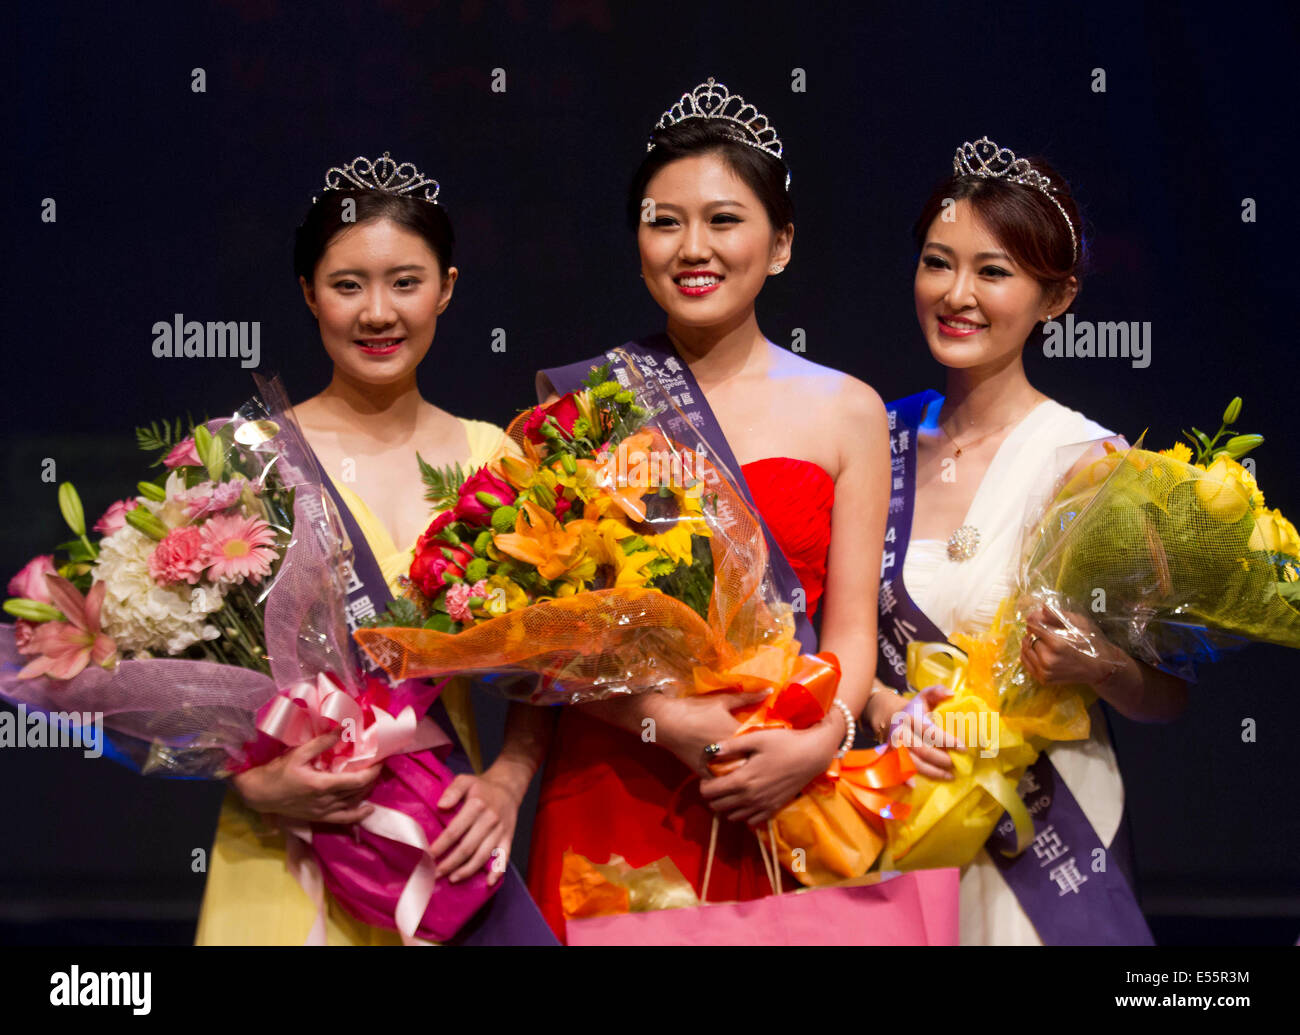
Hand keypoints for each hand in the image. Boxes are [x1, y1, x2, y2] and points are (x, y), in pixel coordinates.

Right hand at [230, 729, 381, 822]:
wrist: (259, 793)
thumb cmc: (277, 771)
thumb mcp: (298, 753)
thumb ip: (322, 742)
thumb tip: (342, 729)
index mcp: (322, 785)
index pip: (357, 780)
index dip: (373, 771)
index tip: (381, 759)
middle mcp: (326, 801)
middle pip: (358, 791)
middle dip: (372, 777)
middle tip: (379, 763)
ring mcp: (323, 812)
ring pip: (353, 803)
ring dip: (366, 791)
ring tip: (373, 777)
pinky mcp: (318, 818)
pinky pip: (343, 819)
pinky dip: (358, 815)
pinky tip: (368, 810)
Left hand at [428, 771, 521, 885]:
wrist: (508, 788)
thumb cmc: (482, 787)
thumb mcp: (465, 780)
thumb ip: (452, 791)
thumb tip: (441, 805)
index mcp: (477, 805)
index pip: (455, 831)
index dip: (441, 845)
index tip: (428, 855)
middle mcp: (489, 820)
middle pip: (467, 847)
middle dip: (450, 863)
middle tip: (435, 873)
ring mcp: (500, 831)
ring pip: (483, 856)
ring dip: (467, 870)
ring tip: (452, 878)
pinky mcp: (508, 837)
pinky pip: (504, 857)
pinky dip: (497, 871)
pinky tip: (488, 882)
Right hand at [652, 690, 770, 775]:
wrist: (667, 721)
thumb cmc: (696, 709)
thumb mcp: (723, 700)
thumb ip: (748, 697)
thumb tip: (770, 690)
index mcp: (737, 734)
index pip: (762, 743)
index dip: (770, 744)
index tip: (778, 744)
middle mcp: (730, 753)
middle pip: (752, 762)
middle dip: (761, 761)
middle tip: (770, 761)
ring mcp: (717, 765)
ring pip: (738, 775)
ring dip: (745, 772)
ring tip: (755, 771)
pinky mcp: (704, 772)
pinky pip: (720, 781)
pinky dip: (727, 780)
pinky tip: (734, 780)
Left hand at [698, 714, 842, 825]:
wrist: (812, 755)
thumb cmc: (784, 743)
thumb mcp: (756, 739)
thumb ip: (731, 746)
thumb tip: (709, 749)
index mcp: (742, 780)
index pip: (710, 792)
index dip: (704, 785)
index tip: (707, 776)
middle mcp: (750, 798)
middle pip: (718, 807)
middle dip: (712, 797)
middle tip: (716, 784)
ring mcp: (762, 806)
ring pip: (732, 817)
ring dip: (726, 807)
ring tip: (730, 792)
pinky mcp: (773, 809)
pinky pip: (750, 822)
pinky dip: (743, 814)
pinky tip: (746, 801)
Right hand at [866, 685, 959, 779]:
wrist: (892, 718)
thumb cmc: (916, 710)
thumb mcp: (925, 697)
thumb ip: (937, 692)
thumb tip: (952, 694)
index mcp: (911, 717)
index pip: (930, 731)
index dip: (947, 740)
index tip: (963, 748)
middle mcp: (900, 731)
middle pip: (922, 750)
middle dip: (941, 759)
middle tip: (956, 764)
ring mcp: (893, 746)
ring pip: (912, 763)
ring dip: (931, 772)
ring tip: (949, 776)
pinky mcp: (889, 756)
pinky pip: (896, 770)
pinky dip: (904, 779)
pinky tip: (914, 786)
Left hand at [1020, 605, 1124, 687]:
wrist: (1100, 668)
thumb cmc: (1091, 642)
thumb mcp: (1078, 623)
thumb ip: (1056, 615)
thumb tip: (1039, 609)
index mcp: (1057, 644)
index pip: (1033, 626)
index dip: (1036, 620)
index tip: (1042, 619)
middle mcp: (1049, 659)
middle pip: (1029, 637)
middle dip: (1034, 632)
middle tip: (1046, 633)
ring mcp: (1045, 671)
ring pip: (1025, 649)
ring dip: (1030, 643)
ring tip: (1043, 642)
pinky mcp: (1043, 679)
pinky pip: (1025, 662)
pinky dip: (1028, 654)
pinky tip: (1039, 651)